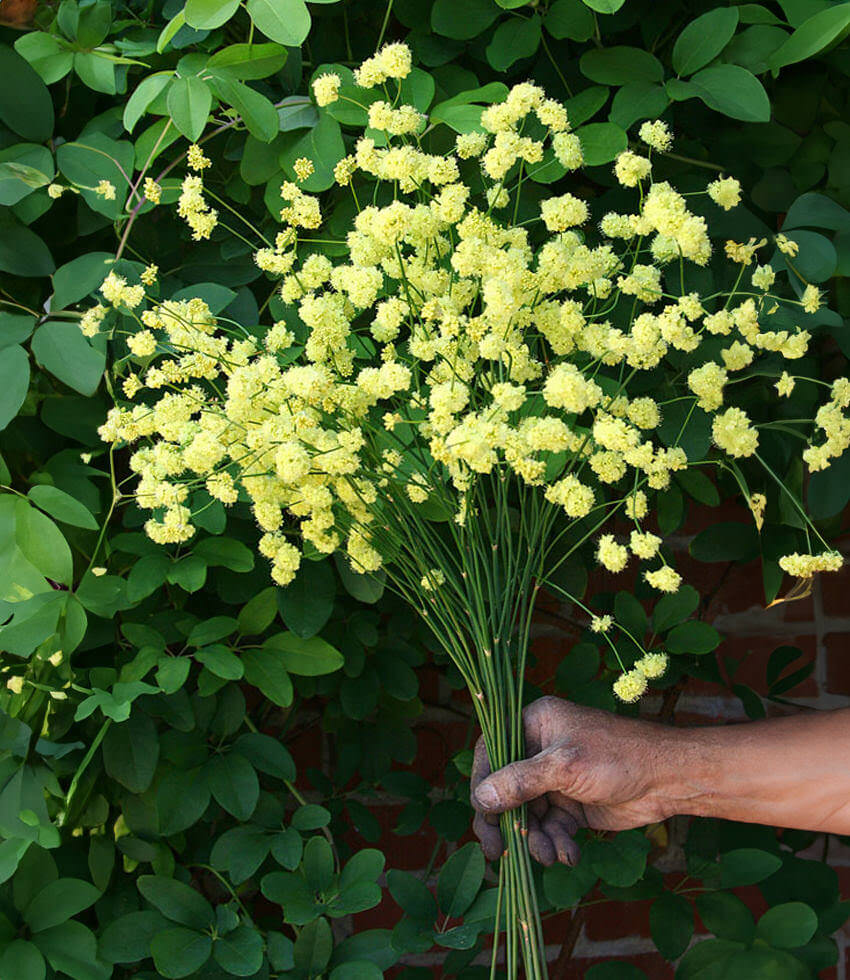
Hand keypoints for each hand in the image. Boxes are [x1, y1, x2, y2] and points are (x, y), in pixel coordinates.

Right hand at [471, 696, 677, 865]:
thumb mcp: (564, 767)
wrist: (669, 780)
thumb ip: (520, 782)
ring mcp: (557, 779)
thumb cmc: (617, 757)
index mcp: (536, 724)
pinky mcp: (573, 805)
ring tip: (547, 856)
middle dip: (506, 822)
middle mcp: (541, 749)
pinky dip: (557, 843)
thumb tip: (480, 798)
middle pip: (507, 788)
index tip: (480, 813)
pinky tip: (569, 853)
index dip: (482, 781)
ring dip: (535, 838)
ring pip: (529, 813)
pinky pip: (552, 827)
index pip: (493, 750)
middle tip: (496, 851)